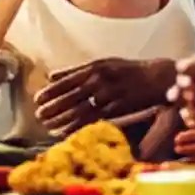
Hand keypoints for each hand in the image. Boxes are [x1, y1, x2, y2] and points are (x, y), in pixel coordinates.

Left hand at [34, 58, 175, 135]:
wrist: (157, 77)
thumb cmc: (128, 70)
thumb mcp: (103, 62)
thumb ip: (77, 70)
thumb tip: (51, 75)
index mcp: (95, 67)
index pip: (67, 80)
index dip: (51, 91)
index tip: (37, 99)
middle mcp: (101, 80)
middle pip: (71, 96)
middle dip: (53, 106)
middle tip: (38, 115)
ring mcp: (109, 95)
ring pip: (80, 109)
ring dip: (61, 118)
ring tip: (46, 125)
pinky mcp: (117, 108)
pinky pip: (93, 118)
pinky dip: (77, 125)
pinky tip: (65, 131)